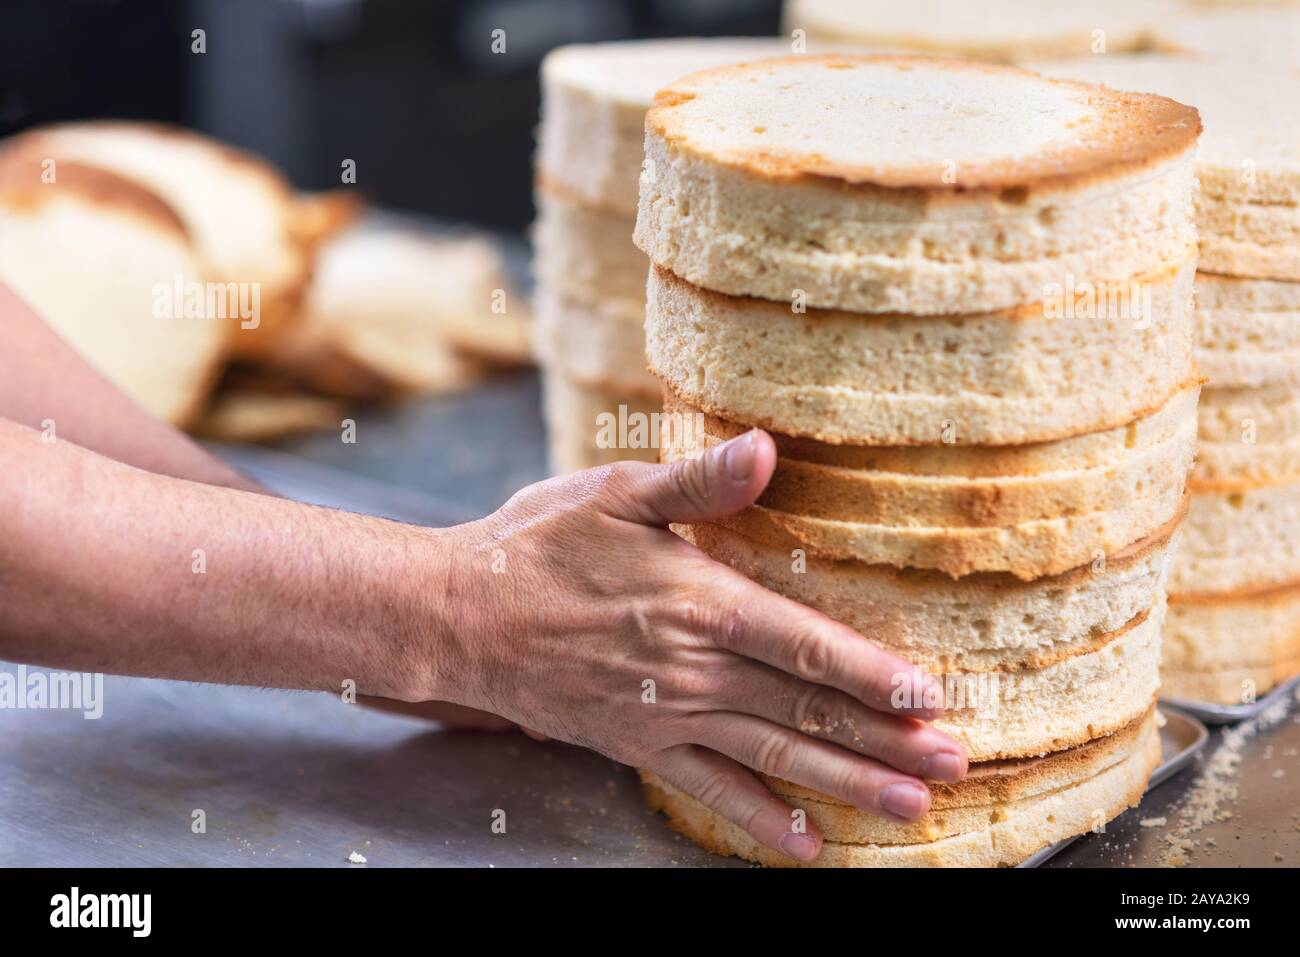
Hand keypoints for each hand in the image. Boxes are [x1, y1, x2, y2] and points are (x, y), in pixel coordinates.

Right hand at [432, 430, 967, 862]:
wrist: (458, 616)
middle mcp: (694, 670)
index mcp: (700, 603)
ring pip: (772, 758)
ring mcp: (667, 717)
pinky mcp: (637, 746)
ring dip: (845, 785)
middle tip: (951, 769)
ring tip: (909, 809)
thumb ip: (698, 482)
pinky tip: (802, 845)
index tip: (933, 701)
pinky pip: (708, 789)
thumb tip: (765, 447)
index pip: (806, 647)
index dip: (873, 677)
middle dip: (885, 743)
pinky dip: (757, 820)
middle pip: (806, 714)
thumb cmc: (537, 545)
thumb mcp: (615, 494)